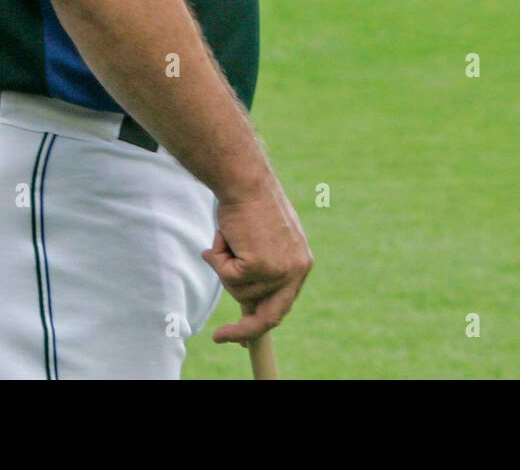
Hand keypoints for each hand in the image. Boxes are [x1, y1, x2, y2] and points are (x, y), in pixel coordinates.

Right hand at [204, 184, 312, 344]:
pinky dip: (219, 258)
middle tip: (219, 337)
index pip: (282, 304)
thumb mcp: (262, 244)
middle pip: (268, 317)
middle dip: (243, 330)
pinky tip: (227, 234)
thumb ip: (259, 273)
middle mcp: (297, 269)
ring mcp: (280, 269)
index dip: (262, 322)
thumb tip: (247, 309)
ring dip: (225, 267)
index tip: (243, 338)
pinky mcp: (261, 265)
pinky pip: (228, 276)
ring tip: (231, 237)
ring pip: (238, 290)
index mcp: (300, 263)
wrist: (246, 181)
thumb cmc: (250, 207)